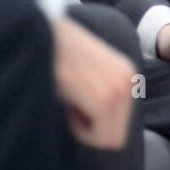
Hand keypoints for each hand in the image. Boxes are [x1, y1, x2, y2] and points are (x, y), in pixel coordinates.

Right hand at [51, 16, 135, 148]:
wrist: (40, 31)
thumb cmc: (55, 53)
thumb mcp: (86, 71)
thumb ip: (98, 93)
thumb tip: (101, 129)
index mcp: (127, 74)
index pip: (119, 125)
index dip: (94, 125)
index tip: (77, 104)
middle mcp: (129, 81)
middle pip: (115, 136)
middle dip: (90, 129)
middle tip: (72, 104)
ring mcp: (120, 89)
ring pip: (107, 138)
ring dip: (84, 128)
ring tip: (70, 100)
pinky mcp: (106, 98)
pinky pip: (98, 135)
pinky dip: (79, 128)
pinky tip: (68, 102)